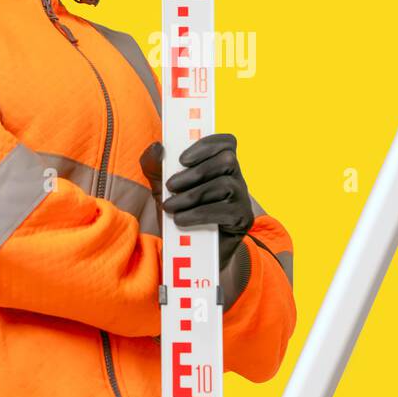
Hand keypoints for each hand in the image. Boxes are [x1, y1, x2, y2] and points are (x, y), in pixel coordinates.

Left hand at [140, 134, 253, 267]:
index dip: (207, 145)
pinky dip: (199, 214)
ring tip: (171, 207)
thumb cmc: (178, 214)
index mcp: (219, 165)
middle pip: (227, 160)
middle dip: (196, 172)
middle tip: (171, 186)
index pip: (226, 142)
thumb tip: (158, 148)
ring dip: (192, 195)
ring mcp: (242, 199)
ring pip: (225, 185)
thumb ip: (154, 165)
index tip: (182, 159)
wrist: (188, 255)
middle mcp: (236, 178)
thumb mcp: (160, 188)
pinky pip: (227, 211)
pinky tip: (181, 220)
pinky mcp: (243, 220)